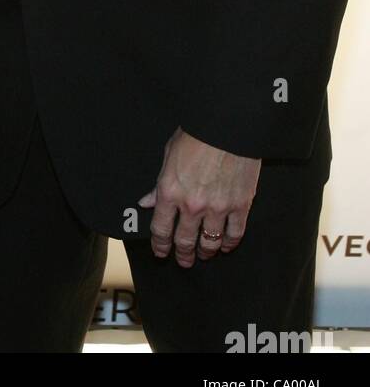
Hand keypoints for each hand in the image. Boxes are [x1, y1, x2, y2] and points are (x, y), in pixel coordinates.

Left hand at [138, 127, 260, 266]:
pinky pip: (234, 234)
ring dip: (206, 252)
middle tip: (183, 261)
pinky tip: (226, 246)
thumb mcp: (168, 155)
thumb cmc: (195, 134)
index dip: (159, 244)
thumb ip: (158, 184)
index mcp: (170, 191)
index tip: (161, 252)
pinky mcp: (240, 205)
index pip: (160, 228)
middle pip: (185, 240)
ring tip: (204, 254)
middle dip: (182, 254)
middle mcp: (192, 205)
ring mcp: (218, 208)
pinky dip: (229, 243)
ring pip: (210, 242)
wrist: (227, 125)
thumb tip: (146, 202)